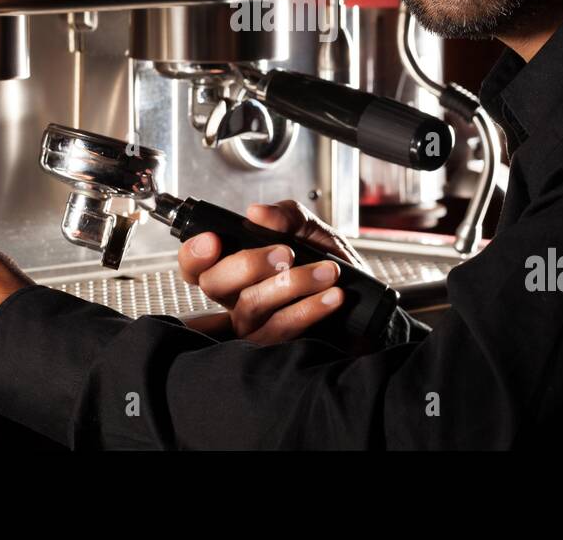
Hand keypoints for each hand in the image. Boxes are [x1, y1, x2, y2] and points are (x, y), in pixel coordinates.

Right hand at [177, 199, 368, 343]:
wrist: (367, 310)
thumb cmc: (334, 271)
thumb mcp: (314, 233)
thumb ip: (288, 217)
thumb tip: (258, 212)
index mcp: (238, 270)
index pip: (197, 266)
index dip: (194, 254)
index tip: (214, 240)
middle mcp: (238, 300)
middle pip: (215, 285)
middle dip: (248, 264)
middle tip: (285, 252)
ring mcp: (254, 327)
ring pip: (251, 306)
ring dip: (292, 284)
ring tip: (326, 272)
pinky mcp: (275, 350)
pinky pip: (281, 329)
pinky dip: (309, 309)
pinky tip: (331, 296)